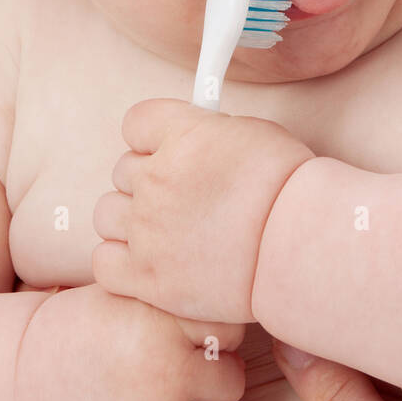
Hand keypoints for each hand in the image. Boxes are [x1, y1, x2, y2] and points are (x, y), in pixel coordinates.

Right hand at [22, 282, 245, 400]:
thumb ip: (181, 301)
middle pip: (234, 379)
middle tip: (178, 370)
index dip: (211, 333)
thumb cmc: (89, 328)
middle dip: (213, 375)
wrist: (29, 378)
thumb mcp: (131, 295)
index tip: (185, 335)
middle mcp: (164, 373)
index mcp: (161, 323)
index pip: (231, 329)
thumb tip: (241, 309)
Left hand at [92, 98, 314, 320]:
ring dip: (130, 220)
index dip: (152, 137)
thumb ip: (207, 132)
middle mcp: (155, 178)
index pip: (136, 123)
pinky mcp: (148, 277)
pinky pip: (103, 262)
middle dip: (148, 180)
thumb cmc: (287, 188)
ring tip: (165, 230)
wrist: (298, 246)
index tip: (167, 148)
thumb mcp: (250, 132)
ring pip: (107, 214)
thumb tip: (195, 135)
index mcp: (179, 134)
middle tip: (181, 196)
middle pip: (123, 170)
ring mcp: (147, 230)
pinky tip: (150, 260)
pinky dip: (119, 262)